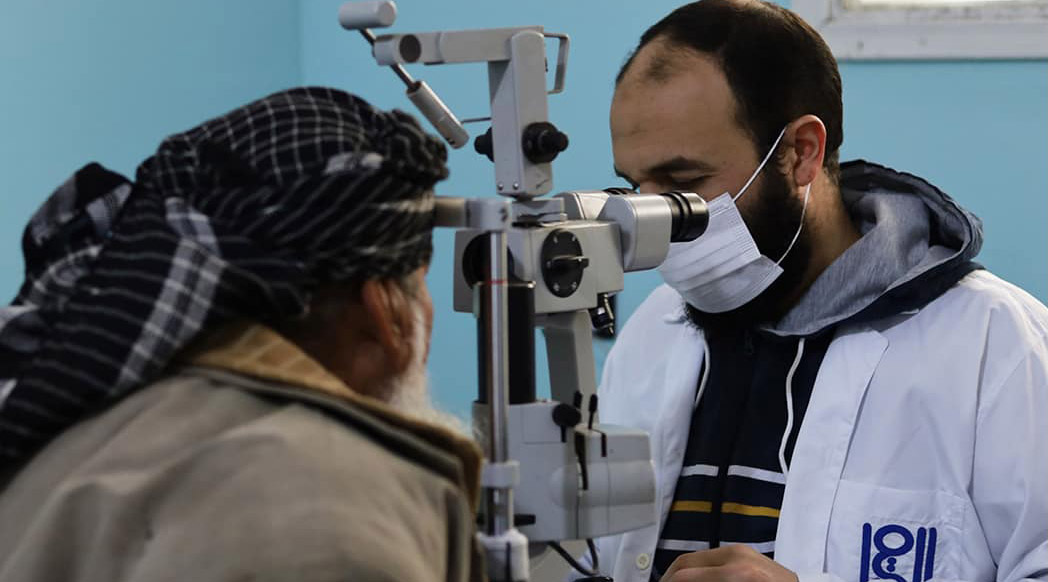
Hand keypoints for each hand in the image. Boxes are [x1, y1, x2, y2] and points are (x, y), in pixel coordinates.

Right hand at [661, 545, 798, 581]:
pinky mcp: (746, 552)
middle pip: (685, 562)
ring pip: (697, 558)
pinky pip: (712, 558)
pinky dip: (698, 570)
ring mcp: (742, 551)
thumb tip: (680, 581)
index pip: (684, 575)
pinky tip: (696, 579)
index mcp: (736, 572)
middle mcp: (737, 555)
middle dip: (670, 577)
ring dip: (683, 573)